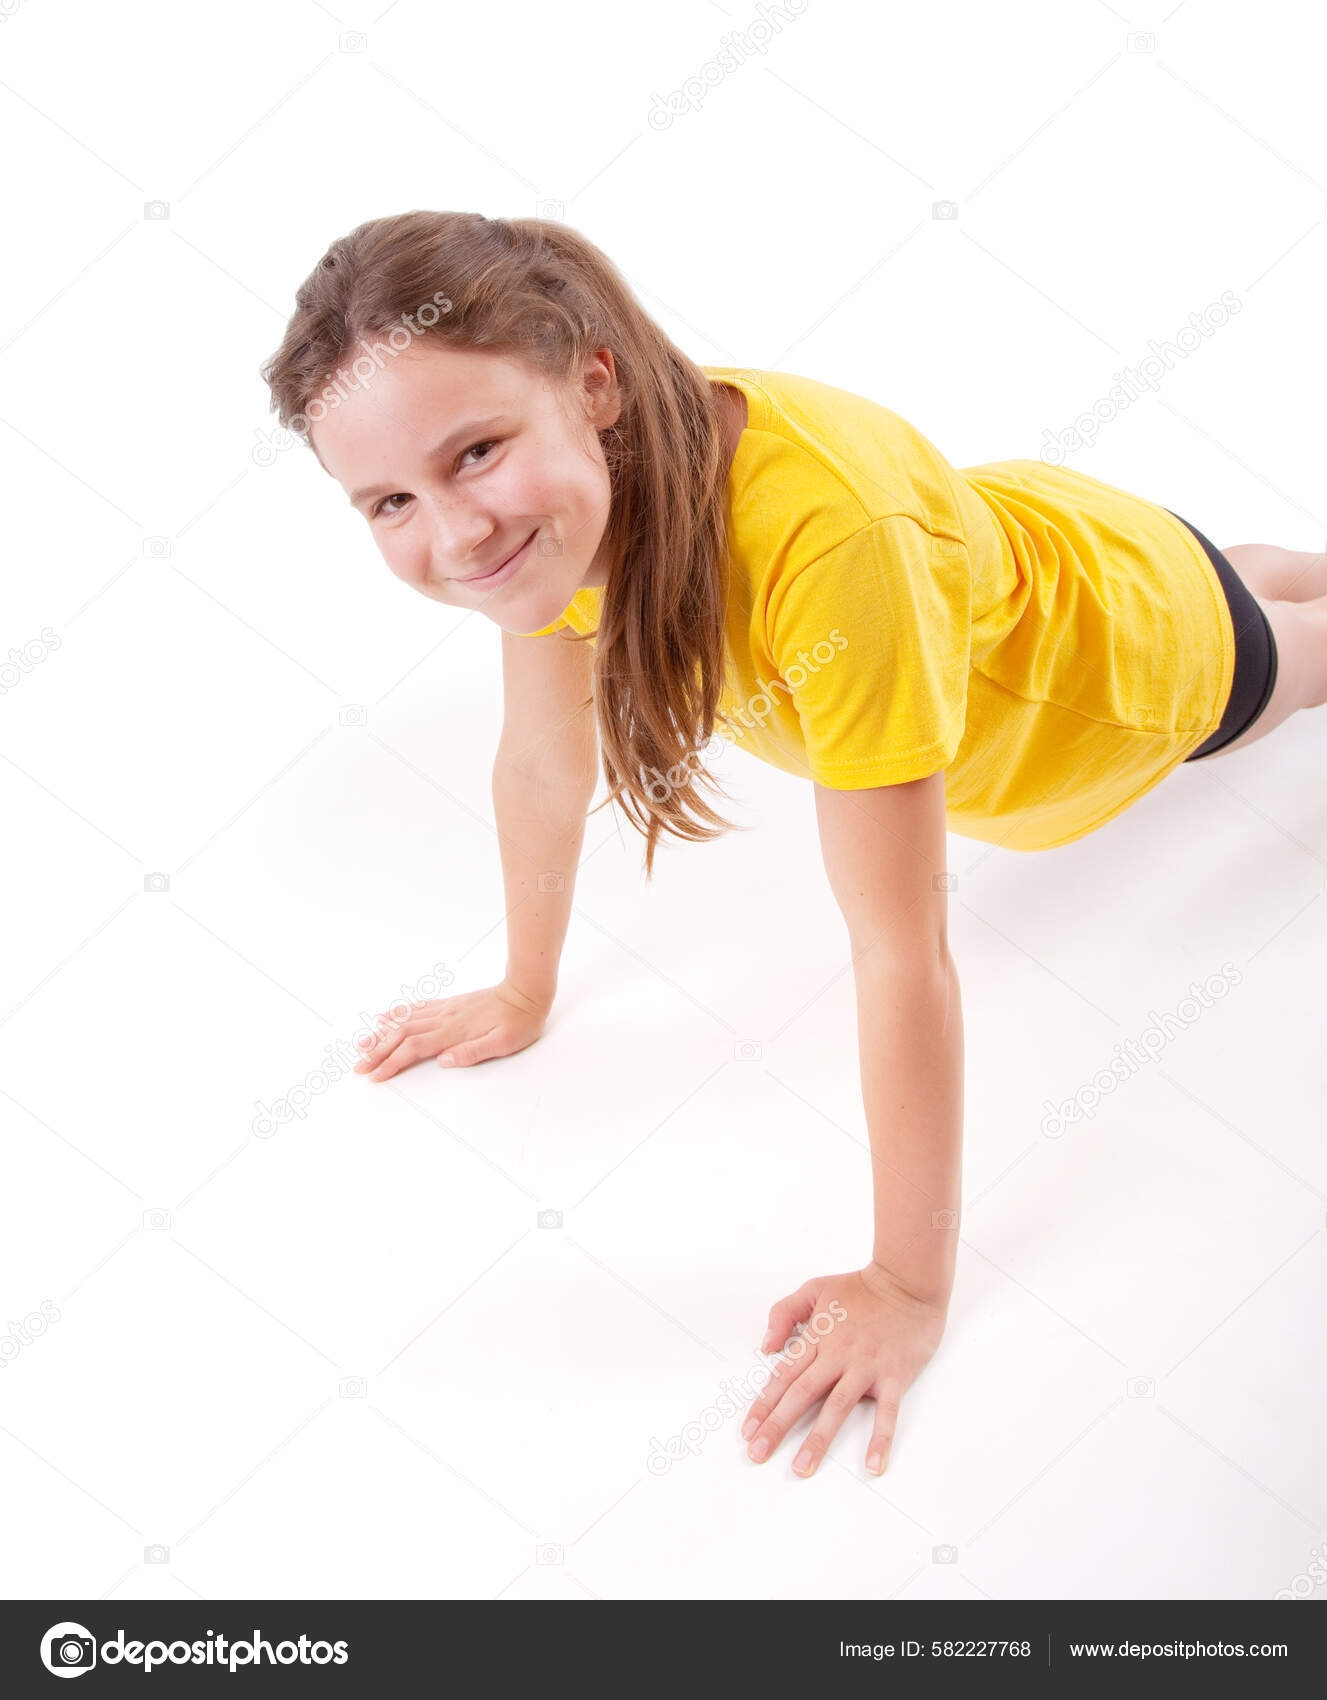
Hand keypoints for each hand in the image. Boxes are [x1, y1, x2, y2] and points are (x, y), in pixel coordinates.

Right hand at [353, 978, 551, 1081]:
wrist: (526, 992)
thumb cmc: (519, 1022)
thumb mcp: (503, 1044)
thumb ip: (473, 1052)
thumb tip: (443, 1061)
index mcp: (454, 1032)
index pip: (414, 1048)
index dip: (392, 1062)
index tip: (375, 1075)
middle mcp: (444, 1019)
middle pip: (402, 1034)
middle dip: (378, 1051)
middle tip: (358, 1066)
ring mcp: (446, 1010)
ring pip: (406, 1020)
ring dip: (382, 1033)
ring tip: (363, 1043)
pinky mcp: (450, 1004)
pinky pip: (418, 1008)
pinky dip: (399, 1013)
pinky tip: (387, 1016)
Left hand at [741, 1262, 947, 1477]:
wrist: (907, 1281)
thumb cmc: (862, 1288)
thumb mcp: (815, 1289)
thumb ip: (784, 1313)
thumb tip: (766, 1346)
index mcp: (818, 1337)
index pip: (784, 1376)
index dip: (764, 1404)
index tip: (748, 1430)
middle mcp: (838, 1355)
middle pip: (801, 1394)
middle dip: (777, 1426)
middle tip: (758, 1454)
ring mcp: (866, 1367)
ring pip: (837, 1407)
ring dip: (818, 1439)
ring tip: (802, 1468)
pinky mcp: (894, 1376)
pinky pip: (887, 1413)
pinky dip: (881, 1440)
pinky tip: (873, 1465)